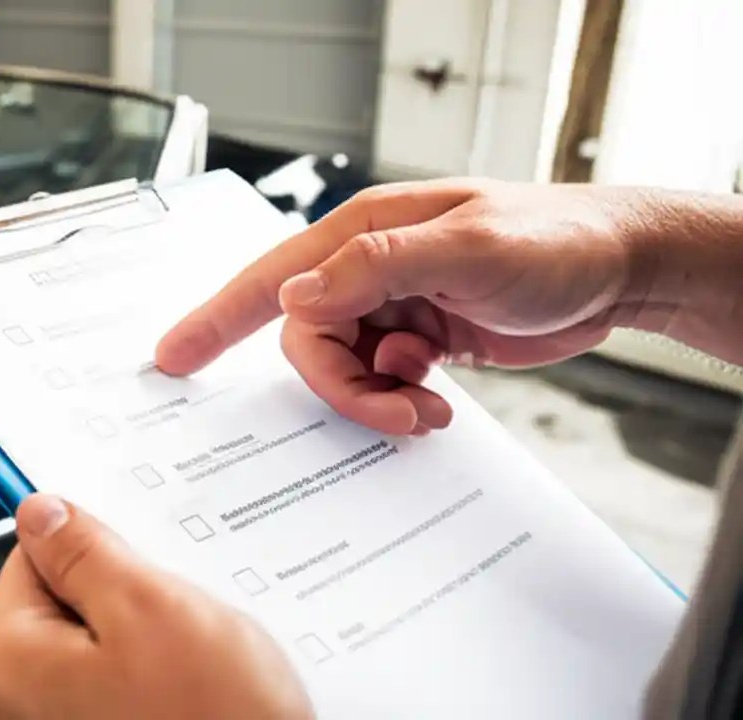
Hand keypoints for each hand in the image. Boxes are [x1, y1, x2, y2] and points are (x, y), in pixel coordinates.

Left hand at [0, 494, 313, 719]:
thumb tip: (42, 512)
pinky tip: (204, 679)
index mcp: (13, 662)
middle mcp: (25, 703)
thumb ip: (83, 552)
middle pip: (68, 600)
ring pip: (107, 638)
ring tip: (200, 652)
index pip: (30, 559)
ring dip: (156, 630)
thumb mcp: (147, 607)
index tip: (139, 553)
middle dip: (130, 591)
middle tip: (181, 608)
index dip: (91, 545)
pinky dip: (167, 667)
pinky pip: (129, 678)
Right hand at [155, 178, 742, 435]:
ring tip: (429, 411)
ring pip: (342, 371)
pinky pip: (378, 384)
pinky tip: (439, 404)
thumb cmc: (553, 240)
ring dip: (378, 402)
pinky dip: (400, 405)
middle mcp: (367, 270)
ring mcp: (392, 306)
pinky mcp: (418, 339)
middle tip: (399, 411)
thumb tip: (295, 299)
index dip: (217, 318)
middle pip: (310, 344)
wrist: (619, 270)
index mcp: (363, 236)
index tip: (173, 356)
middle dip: (344, 388)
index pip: (273, 280)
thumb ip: (376, 270)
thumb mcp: (469, 249)